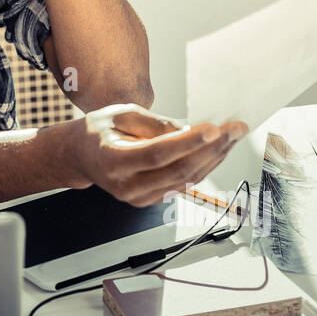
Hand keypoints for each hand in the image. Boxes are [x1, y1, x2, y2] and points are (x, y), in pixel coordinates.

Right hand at [60, 104, 248, 206]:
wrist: (82, 156)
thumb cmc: (98, 131)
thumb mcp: (120, 114)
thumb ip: (153, 123)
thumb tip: (187, 130)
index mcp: (113, 161)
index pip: (157, 154)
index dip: (188, 142)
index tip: (214, 128)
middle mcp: (127, 186)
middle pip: (178, 170)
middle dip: (212, 148)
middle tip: (235, 129)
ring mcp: (139, 198)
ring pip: (186, 180)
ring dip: (214, 158)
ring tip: (233, 136)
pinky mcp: (151, 201)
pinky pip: (183, 185)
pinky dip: (204, 167)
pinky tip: (217, 150)